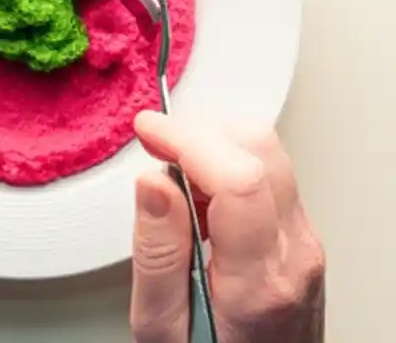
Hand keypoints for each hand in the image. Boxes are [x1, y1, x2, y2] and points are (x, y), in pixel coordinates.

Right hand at [130, 111, 325, 342]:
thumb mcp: (162, 325)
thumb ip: (156, 254)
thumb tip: (151, 184)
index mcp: (258, 281)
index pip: (238, 178)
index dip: (187, 138)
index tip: (148, 130)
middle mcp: (294, 254)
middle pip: (261, 149)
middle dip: (200, 132)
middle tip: (156, 146)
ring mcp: (305, 243)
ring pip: (268, 153)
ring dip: (213, 147)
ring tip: (175, 180)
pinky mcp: (302, 236)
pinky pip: (270, 175)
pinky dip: (227, 165)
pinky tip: (199, 194)